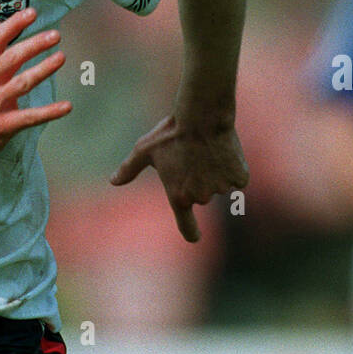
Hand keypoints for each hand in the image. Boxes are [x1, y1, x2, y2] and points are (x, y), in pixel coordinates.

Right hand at [0, 7, 71, 166]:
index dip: (14, 24)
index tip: (32, 13)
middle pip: (10, 58)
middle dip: (33, 45)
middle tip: (54, 36)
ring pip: (21, 84)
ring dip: (42, 70)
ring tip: (60, 58)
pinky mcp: (3, 125)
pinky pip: (29, 117)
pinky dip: (49, 112)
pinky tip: (66, 106)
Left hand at [110, 113, 248, 241]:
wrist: (202, 116)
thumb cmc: (171, 133)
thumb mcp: (144, 150)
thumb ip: (129, 169)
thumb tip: (113, 181)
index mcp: (178, 196)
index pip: (186, 225)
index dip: (191, 232)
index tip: (195, 237)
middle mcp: (200, 197)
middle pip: (202, 194)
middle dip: (198, 179)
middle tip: (192, 156)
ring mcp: (221, 189)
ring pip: (220, 184)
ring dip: (216, 171)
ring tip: (207, 150)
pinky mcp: (239, 178)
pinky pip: (238, 177)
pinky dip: (234, 167)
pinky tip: (224, 151)